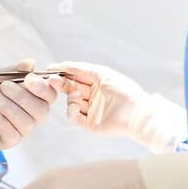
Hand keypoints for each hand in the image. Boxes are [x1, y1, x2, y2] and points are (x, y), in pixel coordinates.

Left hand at [0, 58, 57, 150]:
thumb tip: (31, 63)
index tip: (28, 78)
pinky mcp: (9, 140)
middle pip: (42, 110)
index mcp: (34, 97)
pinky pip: (13, 133)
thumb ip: (13, 71)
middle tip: (3, 86)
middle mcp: (32, 115)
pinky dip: (2, 120)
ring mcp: (21, 129)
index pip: (50, 95)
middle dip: (22, 96)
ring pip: (27, 122)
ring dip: (8, 107)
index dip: (43, 87)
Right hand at [53, 62, 186, 152]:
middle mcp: (94, 97)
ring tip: (76, 93)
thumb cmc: (124, 91)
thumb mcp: (103, 73)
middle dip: (61, 83)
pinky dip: (71, 109)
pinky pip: (73, 116)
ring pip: (71, 101)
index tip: (51, 69)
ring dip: (70, 95)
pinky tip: (77, 103)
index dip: (64, 73)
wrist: (136, 113)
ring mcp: (91, 111)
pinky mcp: (89, 124)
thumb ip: (82, 68)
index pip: (77, 77)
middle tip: (52, 79)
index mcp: (98, 84)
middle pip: (72, 88)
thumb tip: (65, 64)